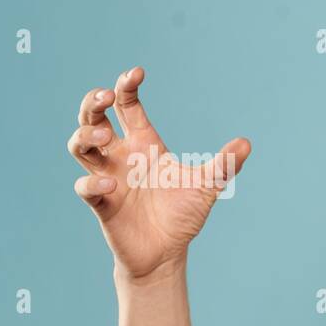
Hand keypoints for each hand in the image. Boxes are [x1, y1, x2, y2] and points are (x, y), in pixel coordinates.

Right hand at [66, 66, 251, 281]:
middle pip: (92, 117)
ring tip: (104, 135)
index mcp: (144, 144)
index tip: (137, 73)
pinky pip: (85, 186)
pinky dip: (92, 183)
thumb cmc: (182, 215)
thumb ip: (224, 165)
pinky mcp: (101, 203)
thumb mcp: (207, 187)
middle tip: (106, 96)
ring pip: (79, 146)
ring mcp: (107, 178)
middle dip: (93, 103)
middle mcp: (121, 156)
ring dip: (85, 135)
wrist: (167, 253)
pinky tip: (111, 184)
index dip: (126, 87)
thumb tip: (246, 143)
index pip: (127, 106)